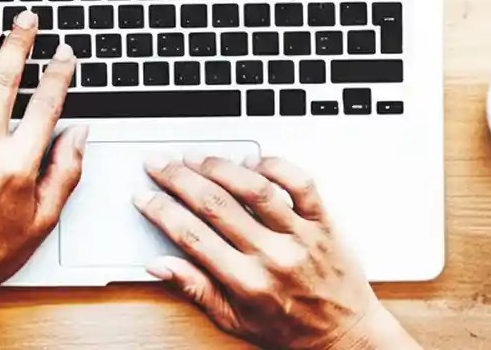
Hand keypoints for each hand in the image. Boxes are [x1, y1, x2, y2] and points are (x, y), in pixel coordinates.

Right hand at [135, 155, 420, 349]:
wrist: (345, 336)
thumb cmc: (289, 328)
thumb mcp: (234, 320)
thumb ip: (196, 289)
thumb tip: (159, 266)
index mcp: (246, 283)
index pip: (192, 237)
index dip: (162, 212)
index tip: (145, 197)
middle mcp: (272, 256)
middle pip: (216, 205)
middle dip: (179, 179)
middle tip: (160, 165)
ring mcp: (300, 236)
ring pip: (255, 188)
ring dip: (220, 167)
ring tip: (197, 158)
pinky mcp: (323, 223)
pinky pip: (301, 184)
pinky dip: (275, 165)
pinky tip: (252, 161)